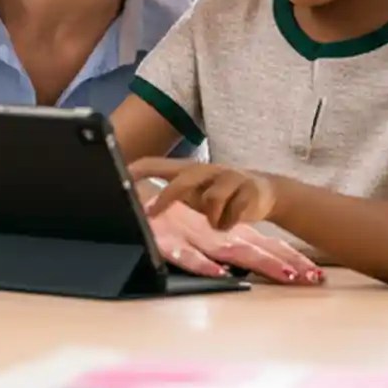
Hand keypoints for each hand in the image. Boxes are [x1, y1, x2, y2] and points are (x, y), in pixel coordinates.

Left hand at [132, 157, 276, 230]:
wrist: (268, 192)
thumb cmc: (222, 195)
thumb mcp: (196, 193)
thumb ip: (175, 194)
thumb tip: (145, 207)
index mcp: (190, 169)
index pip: (159, 164)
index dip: (140, 168)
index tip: (120, 176)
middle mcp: (209, 169)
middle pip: (184, 179)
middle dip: (167, 197)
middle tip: (152, 213)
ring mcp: (230, 176)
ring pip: (211, 201)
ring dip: (213, 218)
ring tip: (220, 222)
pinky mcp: (250, 189)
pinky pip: (232, 214)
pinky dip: (230, 223)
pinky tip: (236, 219)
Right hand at [145, 191, 321, 285]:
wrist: (123, 186)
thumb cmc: (160, 211)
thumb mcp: (191, 227)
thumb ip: (215, 242)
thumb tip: (232, 268)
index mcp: (218, 228)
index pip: (258, 243)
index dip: (284, 257)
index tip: (312, 275)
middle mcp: (209, 231)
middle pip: (251, 249)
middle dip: (281, 263)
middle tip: (309, 278)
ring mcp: (189, 234)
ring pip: (228, 249)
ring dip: (257, 262)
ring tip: (284, 276)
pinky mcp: (165, 239)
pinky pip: (186, 255)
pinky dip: (203, 266)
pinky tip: (220, 275)